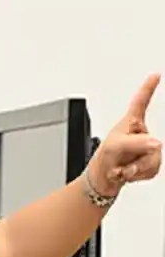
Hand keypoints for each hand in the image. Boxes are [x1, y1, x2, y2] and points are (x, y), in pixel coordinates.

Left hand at [89, 74, 162, 195]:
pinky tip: (126, 172)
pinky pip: (153, 169)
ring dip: (136, 168)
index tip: (155, 75)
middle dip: (137, 155)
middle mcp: (140, 133)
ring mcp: (146, 149)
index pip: (141, 102)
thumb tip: (156, 144)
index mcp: (130, 123)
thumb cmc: (103, 159)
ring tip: (122, 167)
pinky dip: (138, 175)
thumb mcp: (115, 146)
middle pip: (154, 143)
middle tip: (122, 159)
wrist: (100, 181)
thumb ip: (136, 143)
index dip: (148, 88)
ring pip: (155, 159)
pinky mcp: (148, 163)